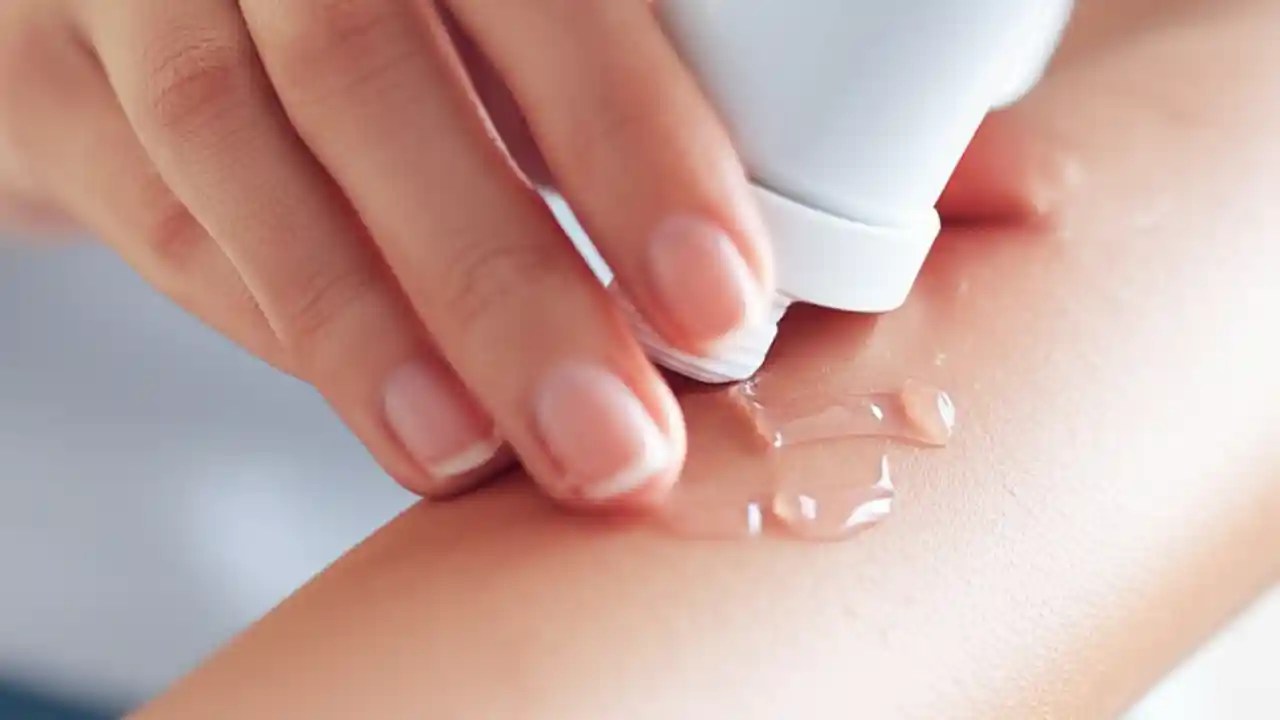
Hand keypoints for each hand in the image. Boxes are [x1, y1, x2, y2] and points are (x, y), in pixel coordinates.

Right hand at [0, 0, 778, 506]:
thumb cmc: (387, 4)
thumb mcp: (477, 10)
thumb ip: (566, 82)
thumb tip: (712, 273)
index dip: (630, 142)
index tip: (715, 302)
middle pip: (370, 67)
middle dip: (503, 276)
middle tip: (613, 436)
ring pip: (238, 149)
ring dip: (373, 330)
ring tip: (482, 454)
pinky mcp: (46, 80)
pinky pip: (160, 217)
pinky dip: (282, 323)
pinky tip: (387, 409)